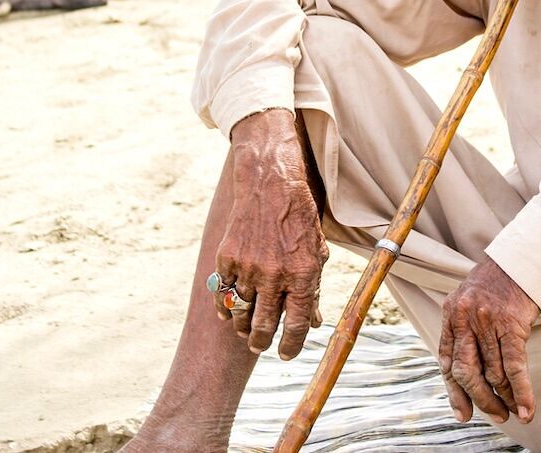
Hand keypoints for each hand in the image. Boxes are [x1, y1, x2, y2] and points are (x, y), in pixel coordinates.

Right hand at [215, 109, 328, 359]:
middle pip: (263, 326)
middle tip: (260, 345)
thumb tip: (312, 322)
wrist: (271, 186)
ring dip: (242, 327)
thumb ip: (314, 289)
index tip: (285, 355)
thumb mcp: (317, 252)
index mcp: (302, 274)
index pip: (296, 325)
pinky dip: (224, 307)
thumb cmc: (299, 219)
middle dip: (261, 342)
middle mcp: (275, 274)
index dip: (291, 346)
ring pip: (241, 313)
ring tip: (246, 330)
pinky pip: (222, 294)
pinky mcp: (228, 258)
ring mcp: (248, 267)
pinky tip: (228, 313)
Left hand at [439, 257, 539, 424]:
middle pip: (466, 373)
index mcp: (451, 315)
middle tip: (496, 415)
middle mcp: (465, 319)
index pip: (446, 362)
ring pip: (493, 374)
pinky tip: (527, 411)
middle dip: (481, 400)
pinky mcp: (512, 326)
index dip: (455, 392)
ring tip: (514, 412)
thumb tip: (465, 372)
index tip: (462, 414)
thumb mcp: (469, 302)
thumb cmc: (497, 285)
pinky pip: (514, 368)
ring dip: (506, 399)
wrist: (521, 260)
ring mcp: (487, 322)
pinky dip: (522, 393)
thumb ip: (463, 331)